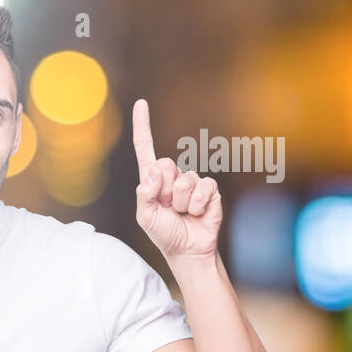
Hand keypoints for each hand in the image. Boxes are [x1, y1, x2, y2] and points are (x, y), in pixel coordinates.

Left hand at [131, 99, 222, 258]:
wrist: (188, 249)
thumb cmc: (164, 232)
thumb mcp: (146, 216)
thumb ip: (144, 194)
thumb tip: (152, 172)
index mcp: (152, 180)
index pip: (146, 148)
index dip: (143, 126)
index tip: (141, 103)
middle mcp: (172, 176)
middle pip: (165, 164)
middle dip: (164, 190)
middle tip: (169, 207)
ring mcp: (191, 181)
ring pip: (183, 180)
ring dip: (181, 202)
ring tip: (182, 213)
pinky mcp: (209, 188)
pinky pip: (202, 187)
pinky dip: (197, 204)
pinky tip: (196, 213)